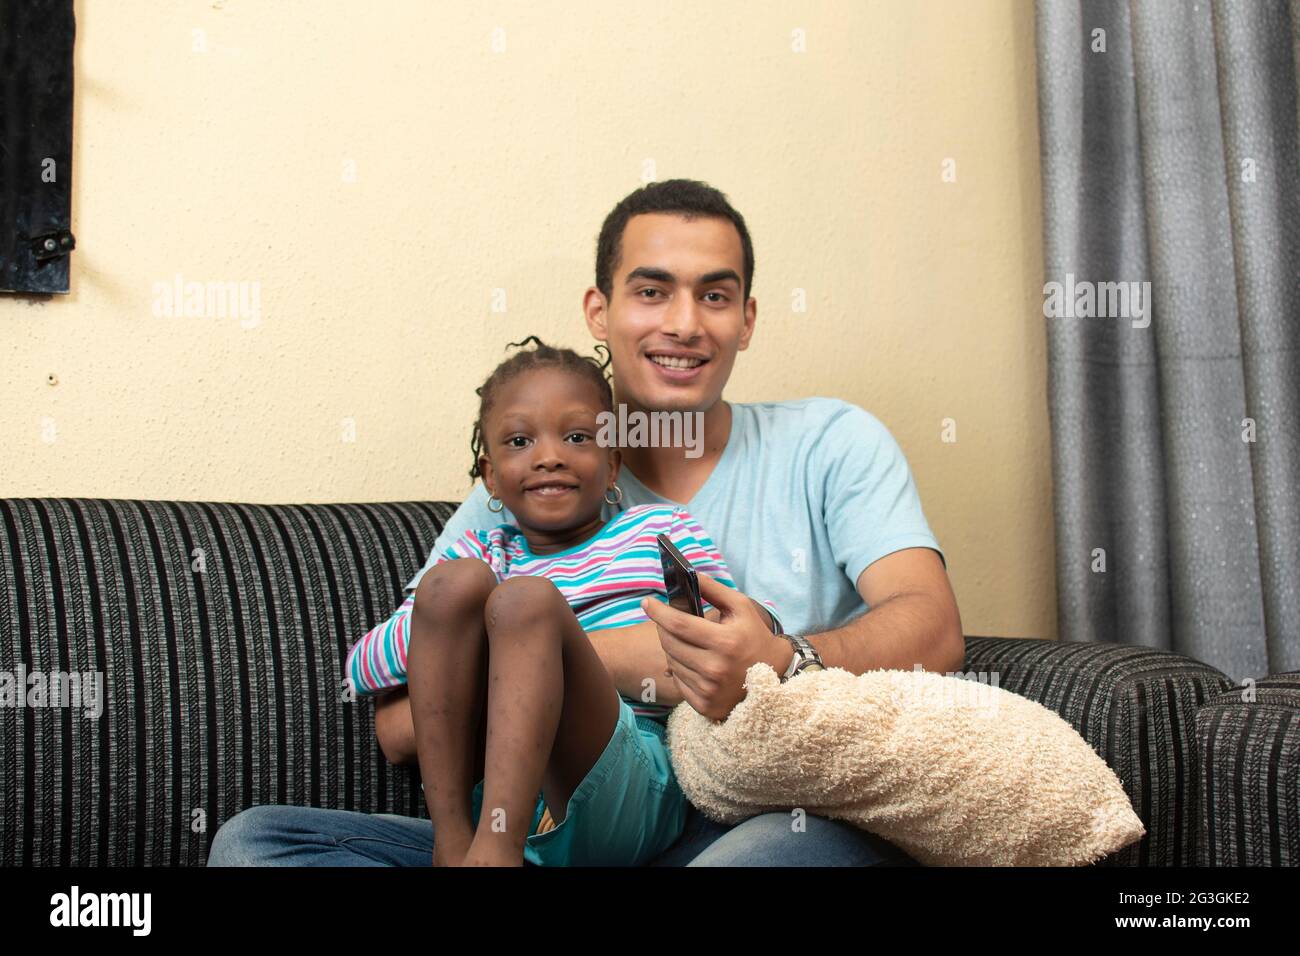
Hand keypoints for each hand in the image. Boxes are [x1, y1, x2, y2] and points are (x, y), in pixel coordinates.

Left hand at [641, 573, 792, 721]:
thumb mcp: (741, 607)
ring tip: (685, 641)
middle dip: (663, 628)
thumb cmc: (754, 636)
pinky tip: (692, 661)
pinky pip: (678, 681)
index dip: (659, 612)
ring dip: (672, 648)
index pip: (679, 624)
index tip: (647, 603)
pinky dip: (679, 668)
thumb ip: (714, 589)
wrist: (775, 676)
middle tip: (667, 620)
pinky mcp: (705, 705)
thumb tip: (690, 574)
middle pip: (670, 643)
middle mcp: (715, 669)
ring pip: (671, 662)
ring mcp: (709, 690)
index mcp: (725, 642)